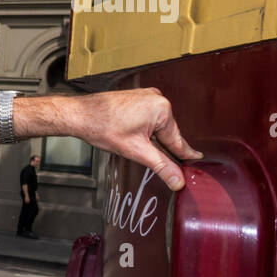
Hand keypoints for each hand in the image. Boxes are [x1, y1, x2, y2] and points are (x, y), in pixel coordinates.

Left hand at [73, 88, 201, 190]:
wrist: (79, 115)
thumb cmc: (103, 128)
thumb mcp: (137, 152)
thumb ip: (161, 166)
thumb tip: (178, 180)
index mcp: (162, 108)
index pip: (176, 139)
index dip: (183, 154)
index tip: (197, 160)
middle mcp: (157, 98)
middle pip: (167, 132)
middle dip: (161, 147)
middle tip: (156, 161)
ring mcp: (146, 96)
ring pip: (156, 126)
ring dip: (151, 139)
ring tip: (134, 145)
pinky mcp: (136, 98)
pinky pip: (147, 118)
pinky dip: (144, 130)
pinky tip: (133, 137)